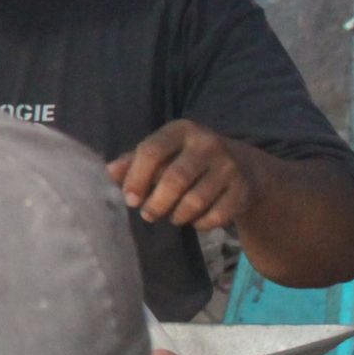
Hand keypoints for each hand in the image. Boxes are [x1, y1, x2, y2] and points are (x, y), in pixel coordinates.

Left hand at [108, 120, 249, 231]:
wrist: (242, 167)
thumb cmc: (186, 160)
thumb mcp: (161, 154)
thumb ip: (133, 162)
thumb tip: (110, 171)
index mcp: (181, 130)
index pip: (151, 151)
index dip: (136, 178)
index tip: (129, 199)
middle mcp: (207, 143)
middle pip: (174, 179)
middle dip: (155, 203)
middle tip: (148, 214)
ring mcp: (229, 165)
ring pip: (195, 201)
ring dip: (177, 216)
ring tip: (171, 217)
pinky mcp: (244, 188)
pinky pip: (217, 215)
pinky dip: (201, 224)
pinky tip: (195, 220)